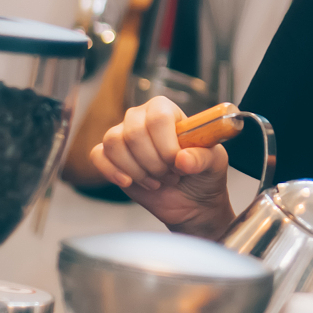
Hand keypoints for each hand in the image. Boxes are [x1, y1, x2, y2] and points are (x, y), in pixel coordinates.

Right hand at [90, 97, 235, 238]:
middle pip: (133, 132)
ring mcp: (124, 136)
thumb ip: (202, 158)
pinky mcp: (111, 157)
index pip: (157, 117)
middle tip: (170, 175)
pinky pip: (98, 155)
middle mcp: (142, 118)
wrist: (193, 202)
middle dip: (153, 163)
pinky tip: (130, 182)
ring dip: (137, 170)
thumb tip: (182, 159)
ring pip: (114, 143)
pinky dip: (112, 171)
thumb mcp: (214, 164)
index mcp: (167, 110)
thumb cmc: (204, 175)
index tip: (178, 163)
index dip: (166, 145)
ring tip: (156, 181)